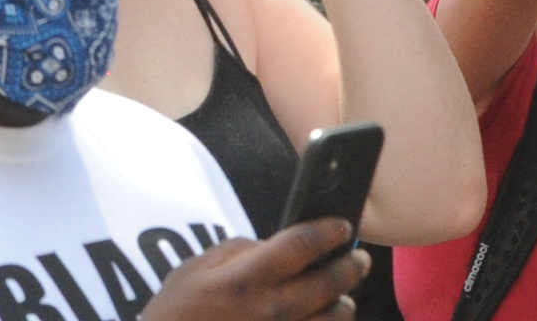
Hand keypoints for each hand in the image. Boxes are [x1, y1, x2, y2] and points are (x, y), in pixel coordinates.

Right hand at [144, 220, 366, 320]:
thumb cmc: (177, 313)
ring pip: (335, 320)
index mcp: (246, 279)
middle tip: (359, 258)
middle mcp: (271, 311)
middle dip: (351, 266)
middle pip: (330, 283)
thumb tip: (273, 245)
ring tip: (342, 297)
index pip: (301, 245)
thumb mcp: (195, 269)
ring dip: (343, 304)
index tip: (342, 225)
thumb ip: (239, 251)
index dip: (328, 231)